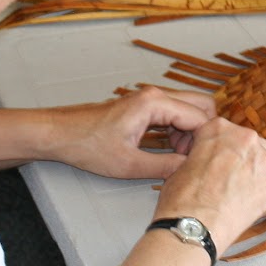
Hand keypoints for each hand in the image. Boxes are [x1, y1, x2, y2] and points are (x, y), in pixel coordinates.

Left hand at [52, 86, 217, 180]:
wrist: (61, 134)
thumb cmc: (87, 145)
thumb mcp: (129, 165)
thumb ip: (165, 167)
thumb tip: (190, 170)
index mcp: (154, 103)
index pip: (200, 118)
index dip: (203, 143)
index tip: (198, 162)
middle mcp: (155, 95)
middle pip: (201, 105)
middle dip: (202, 132)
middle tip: (191, 157)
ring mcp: (150, 98)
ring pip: (189, 109)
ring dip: (190, 132)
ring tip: (177, 157)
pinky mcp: (145, 106)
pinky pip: (174, 113)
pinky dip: (178, 130)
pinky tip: (168, 150)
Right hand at [154, 116, 265, 252]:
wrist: (192, 226)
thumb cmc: (181, 199)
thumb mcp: (183, 164)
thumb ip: (203, 156)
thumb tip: (208, 165)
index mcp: (219, 129)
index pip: (230, 134)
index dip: (227, 152)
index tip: (222, 164)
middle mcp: (246, 139)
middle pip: (256, 148)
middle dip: (248, 164)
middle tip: (234, 182)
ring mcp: (263, 162)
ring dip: (262, 179)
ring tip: (246, 194)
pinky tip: (253, 209)